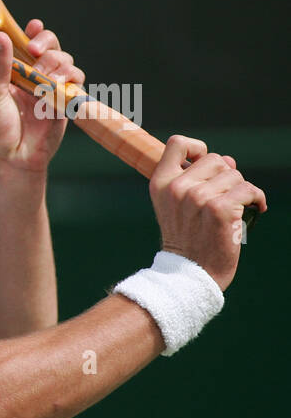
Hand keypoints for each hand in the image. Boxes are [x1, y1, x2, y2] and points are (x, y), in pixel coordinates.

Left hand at [0, 20, 83, 173]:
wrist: (11, 160)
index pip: (28, 45)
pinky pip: (76, 84)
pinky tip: (55, 88)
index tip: (33, 27)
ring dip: (57, 64)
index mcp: (14, 74)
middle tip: (35, 53)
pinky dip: (69, 81)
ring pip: (66, 63)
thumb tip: (0, 36)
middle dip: (47, 45)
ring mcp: (51, 90)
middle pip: (52, 49)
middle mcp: (34, 79)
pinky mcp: (65, 104)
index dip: (35, 33)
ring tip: (42, 80)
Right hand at [150, 135, 267, 291]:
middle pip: (215, 159)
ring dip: (241, 190)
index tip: (203, 166)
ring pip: (235, 175)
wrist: (190, 273)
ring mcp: (197, 198)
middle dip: (226, 176)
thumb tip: (229, 160)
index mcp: (160, 183)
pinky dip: (257, 199)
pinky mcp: (220, 209)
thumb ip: (197, 179)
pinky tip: (256, 209)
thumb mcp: (176, 206)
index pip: (178, 143)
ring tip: (235, 209)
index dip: (197, 149)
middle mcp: (177, 188)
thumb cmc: (187, 239)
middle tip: (222, 198)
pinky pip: (249, 190)